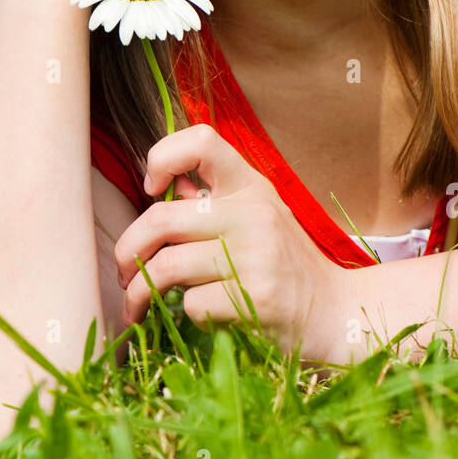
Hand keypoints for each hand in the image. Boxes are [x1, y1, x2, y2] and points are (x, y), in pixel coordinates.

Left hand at [114, 124, 346, 361]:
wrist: (334, 312)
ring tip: (137, 304)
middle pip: (162, 219)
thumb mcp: (255, 218)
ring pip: (168, 267)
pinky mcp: (257, 298)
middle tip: (123, 271)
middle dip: (127, 250)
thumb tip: (162, 186)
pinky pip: (192, 304)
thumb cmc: (284, 264)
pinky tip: (204, 317)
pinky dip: (187, 314)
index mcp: (251, 185)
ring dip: (141, 292)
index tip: (152, 188)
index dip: (163, 156)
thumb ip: (210, 202)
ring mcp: (258, 255)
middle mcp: (255, 213)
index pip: (201, 141)